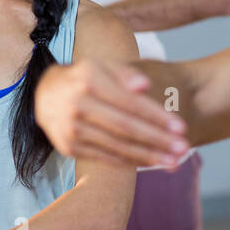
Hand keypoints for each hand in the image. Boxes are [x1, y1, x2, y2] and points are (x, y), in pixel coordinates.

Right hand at [35, 60, 188, 166]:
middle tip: (184, 149)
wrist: (45, 94)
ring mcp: (70, 129)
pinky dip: (129, 161)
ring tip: (173, 163)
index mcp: (88, 80)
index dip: (156, 116)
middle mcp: (77, 105)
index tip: (182, 128)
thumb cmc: (84, 78)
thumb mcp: (103, 66)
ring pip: (116, 146)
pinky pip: (104, 157)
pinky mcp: (68, 147)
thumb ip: (125, 74)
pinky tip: (149, 163)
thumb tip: (144, 87)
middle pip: (125, 127)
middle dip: (157, 140)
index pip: (129, 103)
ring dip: (148, 156)